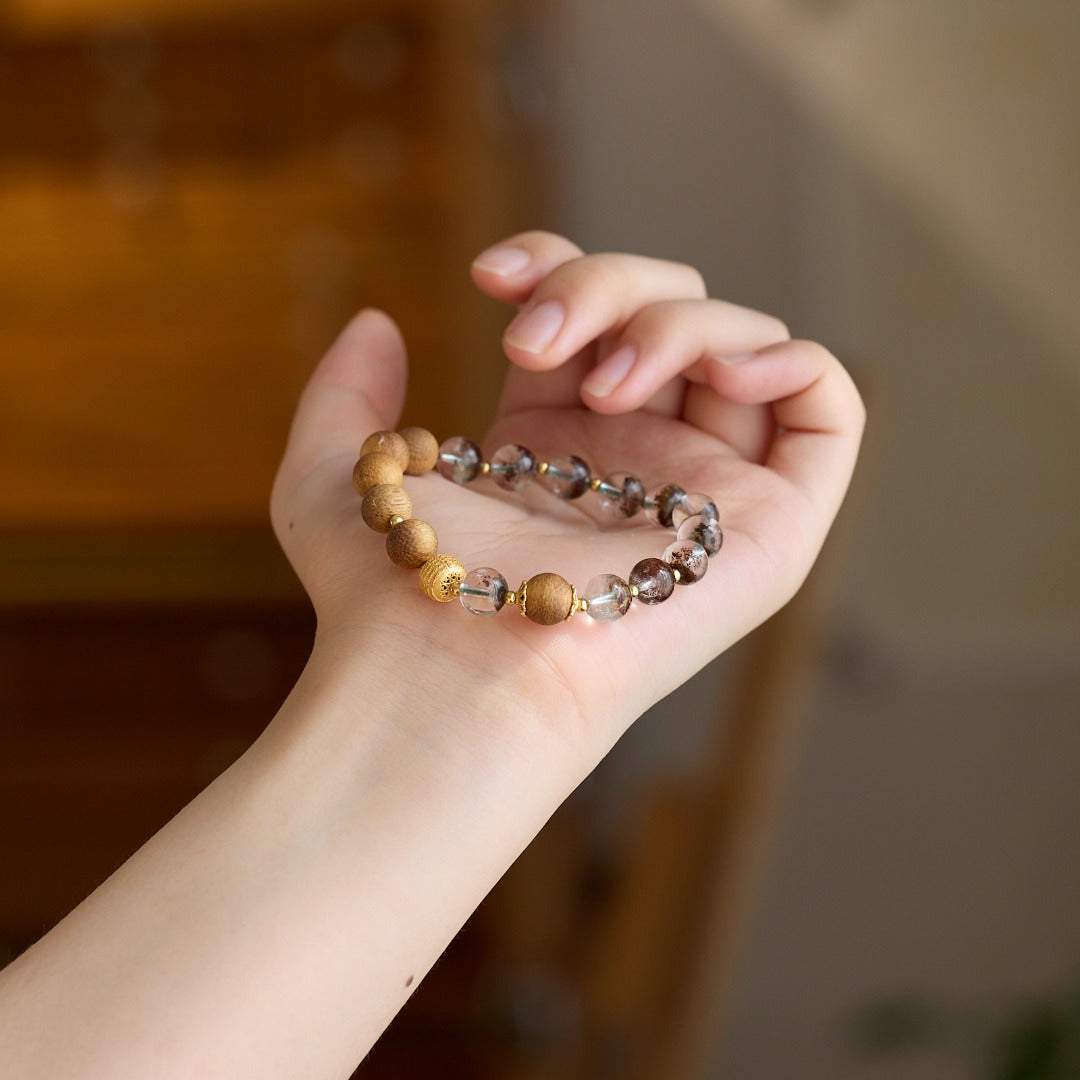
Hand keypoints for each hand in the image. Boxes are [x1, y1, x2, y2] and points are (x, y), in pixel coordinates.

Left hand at [271, 231, 863, 751]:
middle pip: (672, 307)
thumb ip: (344, 394)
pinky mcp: (769, 528)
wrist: (445, 670)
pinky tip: (723, 371)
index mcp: (560, 440)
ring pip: (741, 344)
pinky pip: (827, 415)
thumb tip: (377, 320)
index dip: (558, 263)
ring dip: (675, 324)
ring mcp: (705, 490)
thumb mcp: (338, 476)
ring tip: (598, 388)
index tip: (488, 275)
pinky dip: (793, 362)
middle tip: (529, 347)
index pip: (596, 311)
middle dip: (603, 288)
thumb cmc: (387, 594)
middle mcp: (640, 457)